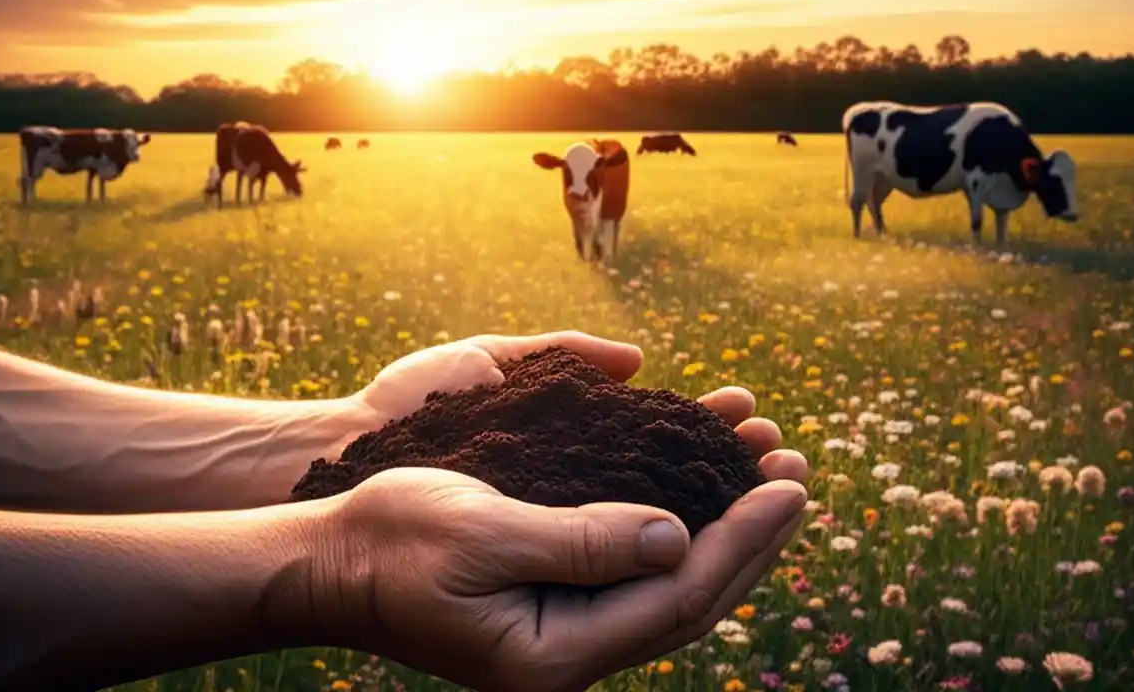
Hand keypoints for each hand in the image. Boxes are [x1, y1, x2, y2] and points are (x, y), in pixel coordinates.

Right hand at [299, 332, 807, 691]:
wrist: (332, 564)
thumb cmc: (393, 543)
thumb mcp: (484, 534)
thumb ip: (582, 541)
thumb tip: (678, 537)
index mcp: (555, 656)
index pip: (679, 594)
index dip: (744, 538)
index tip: (790, 484)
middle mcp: (571, 659)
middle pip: (690, 600)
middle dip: (752, 537)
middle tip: (801, 474)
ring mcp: (565, 639)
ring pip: (672, 589)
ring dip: (726, 534)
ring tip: (772, 480)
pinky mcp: (556, 611)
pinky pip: (639, 575)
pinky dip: (683, 535)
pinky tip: (706, 503)